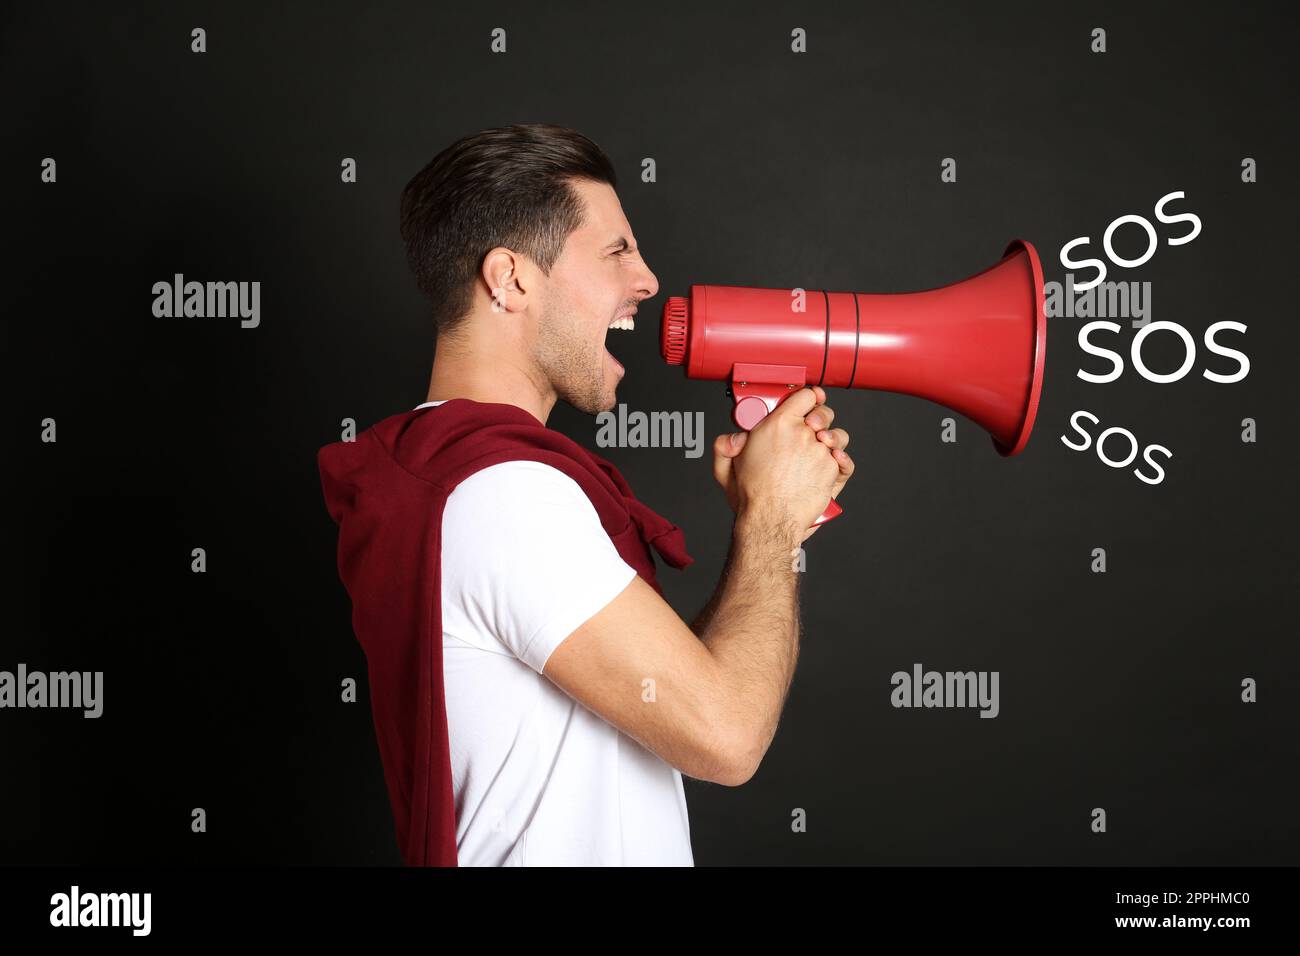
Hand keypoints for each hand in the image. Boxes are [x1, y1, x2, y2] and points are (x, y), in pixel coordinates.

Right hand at [711, 386, 854, 537]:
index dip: (807, 397)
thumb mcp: (725, 468)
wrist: (770, 520)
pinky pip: (844, 460)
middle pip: (823, 413)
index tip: (808, 400)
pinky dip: (842, 459)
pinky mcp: (831, 470)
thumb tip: (733, 438)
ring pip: (836, 436)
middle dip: (820, 416)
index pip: (803, 396)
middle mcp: (802, 434)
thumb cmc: (752, 497)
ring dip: (832, 439)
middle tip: (812, 426)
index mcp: (778, 425)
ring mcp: (820, 452)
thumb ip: (724, 446)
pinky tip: (834, 459)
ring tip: (822, 446)